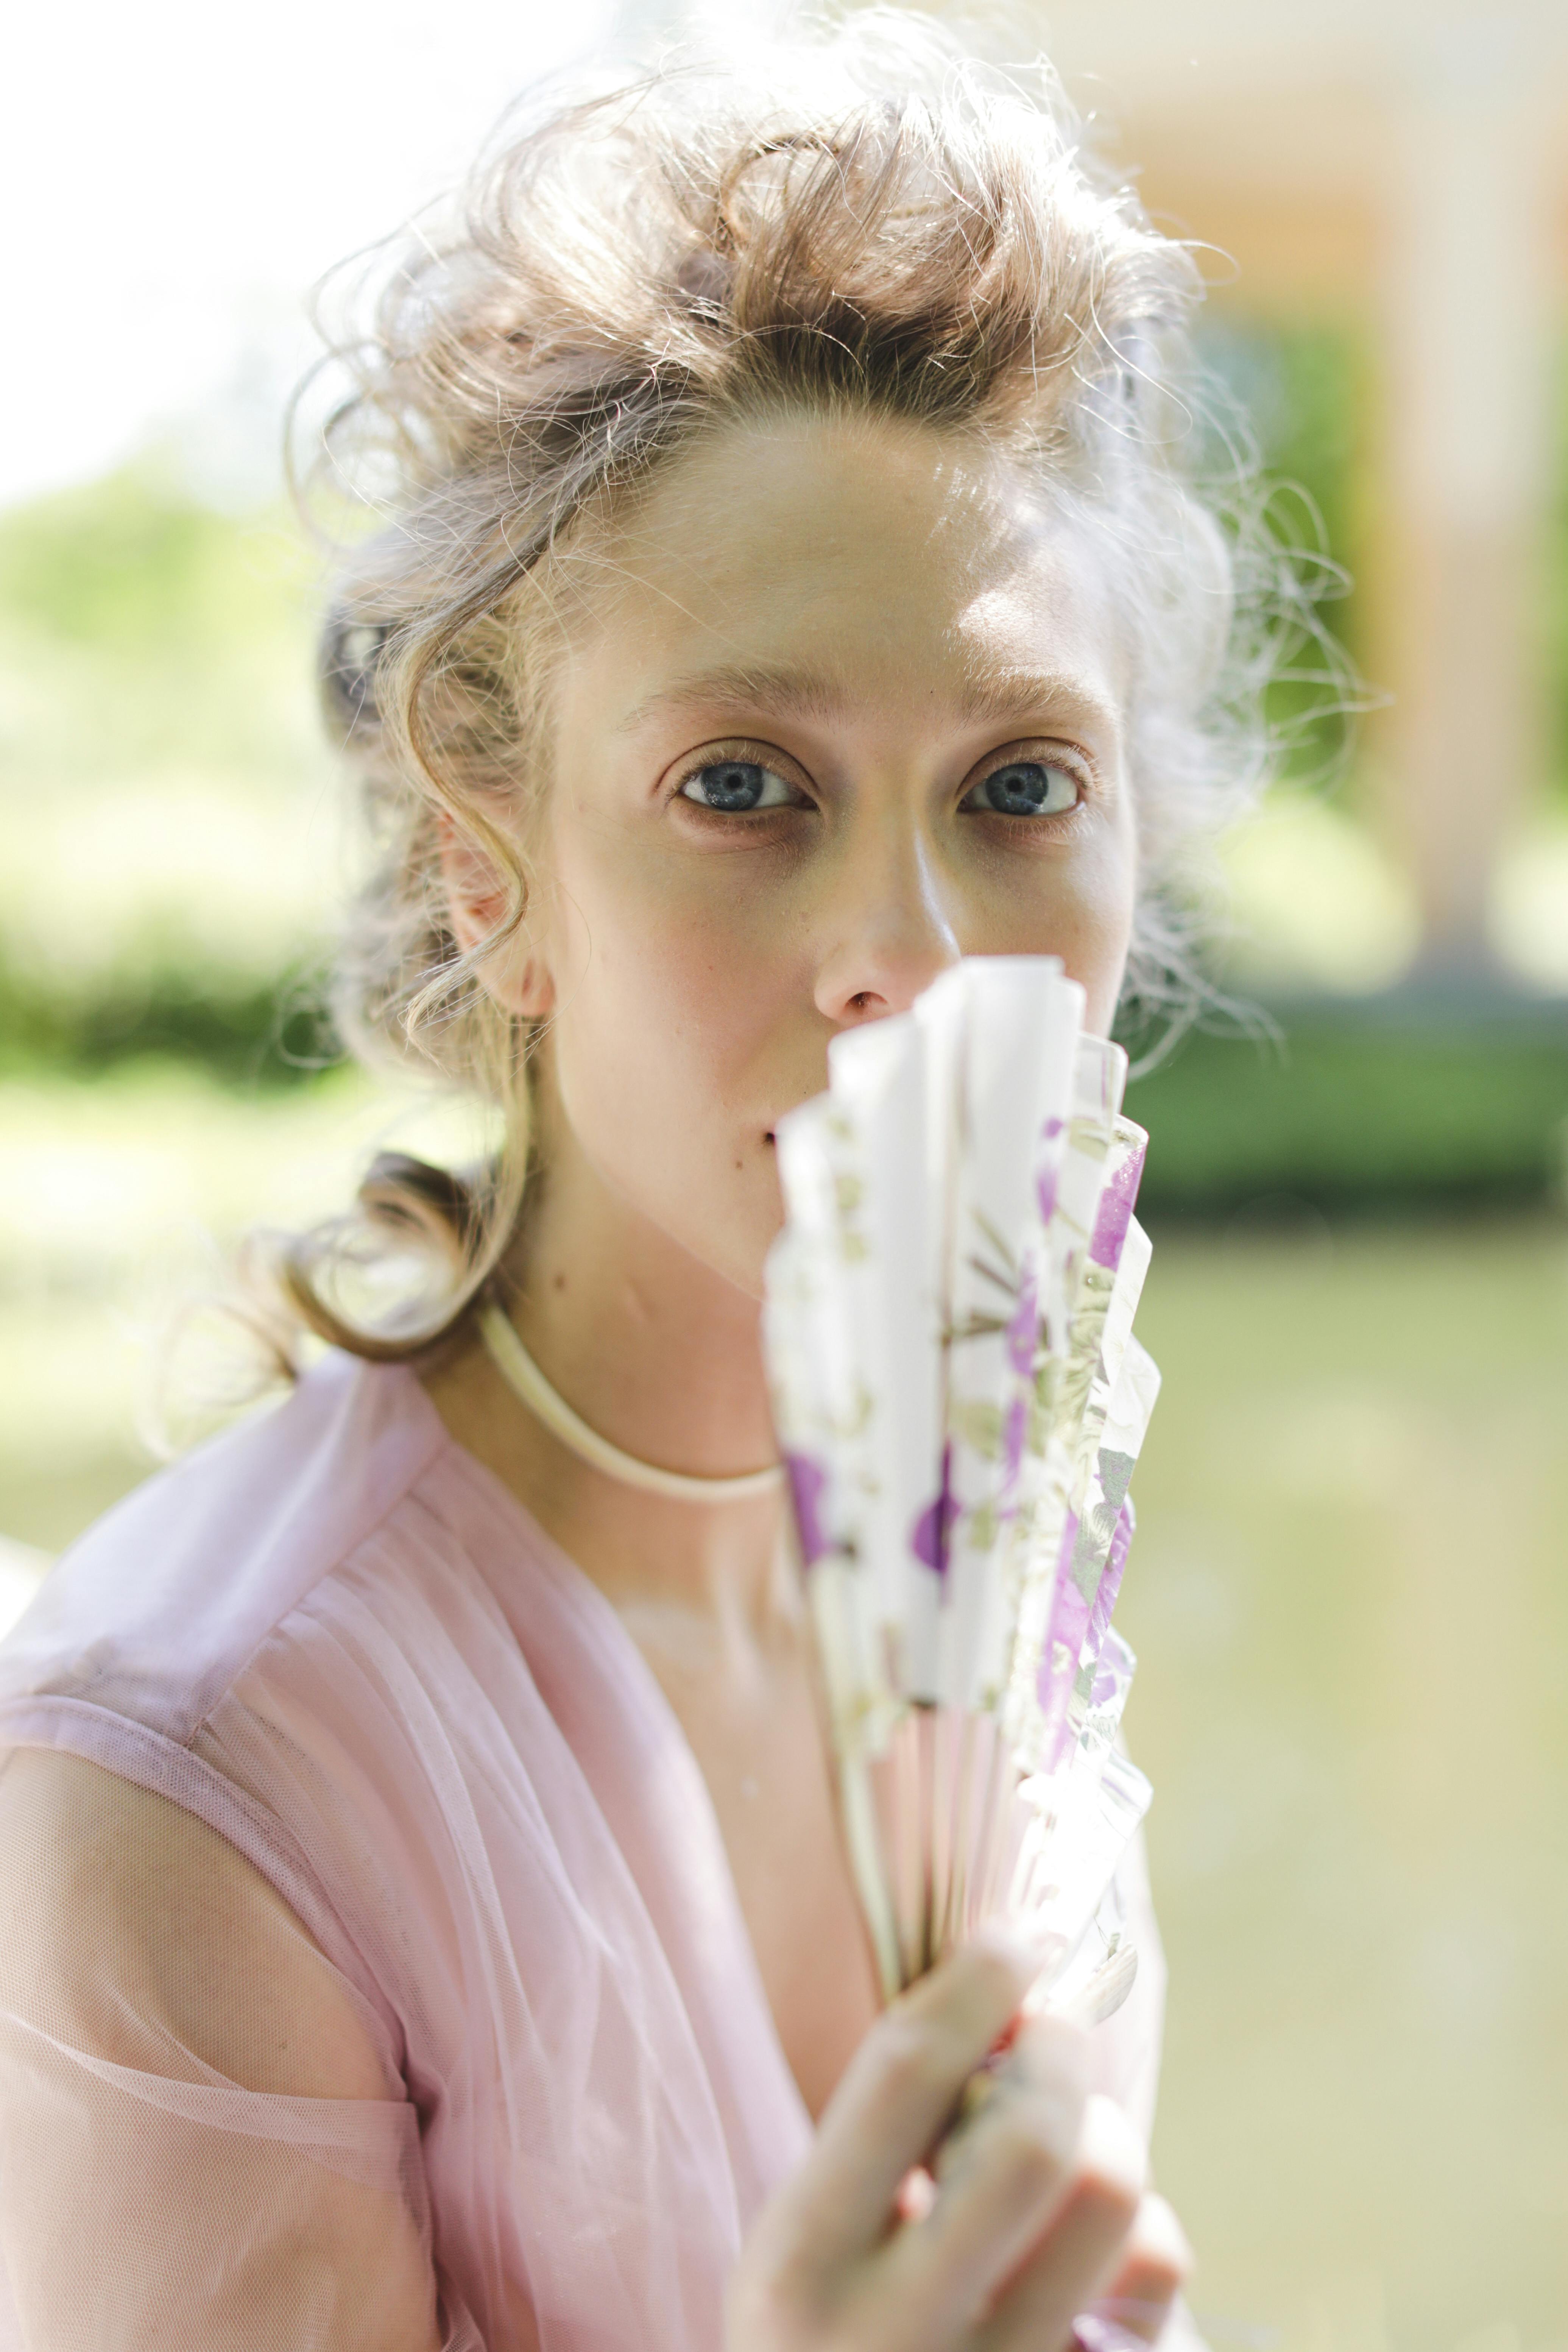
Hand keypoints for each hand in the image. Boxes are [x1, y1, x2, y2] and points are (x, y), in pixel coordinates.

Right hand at [727, 1934, 1190, 2350]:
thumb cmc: (825, 2343)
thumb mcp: (812, 2248)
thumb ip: (891, 2145)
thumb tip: (1012, 2010)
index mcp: (803, 2262)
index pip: (905, 2074)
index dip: (975, 1982)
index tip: (1014, 1935)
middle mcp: (894, 2332)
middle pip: (1039, 2138)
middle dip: (1061, 2061)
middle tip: (1047, 2046)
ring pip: (1123, 2211)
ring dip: (1111, 2154)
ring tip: (1069, 2170)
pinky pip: (1160, 2303)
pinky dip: (1143, 2260)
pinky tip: (1097, 2274)